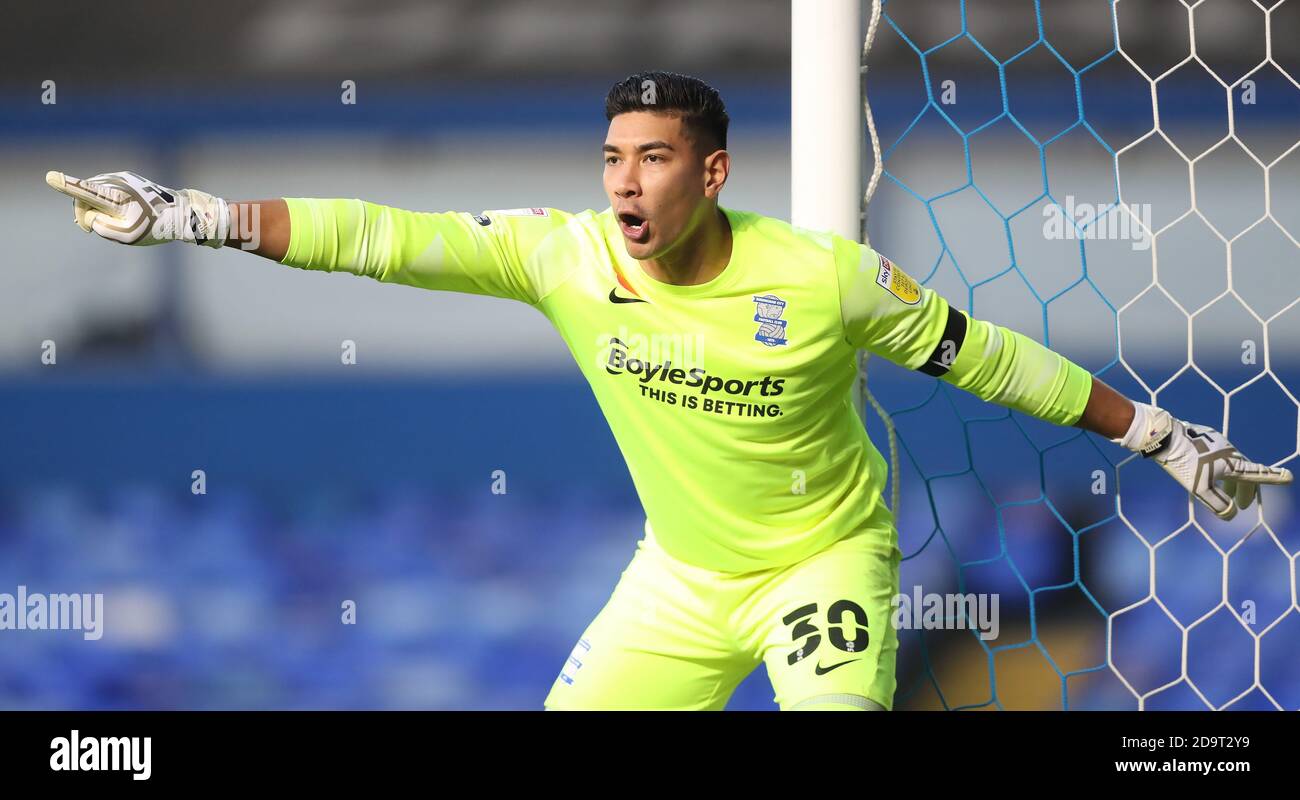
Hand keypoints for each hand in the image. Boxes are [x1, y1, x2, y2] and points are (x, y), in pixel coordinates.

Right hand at [45, 170, 227, 247]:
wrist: (184, 214)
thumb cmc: (157, 227)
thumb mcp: (128, 236)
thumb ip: (102, 228)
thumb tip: (89, 217)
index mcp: (117, 195)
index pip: (87, 191)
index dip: (66, 186)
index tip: (50, 177)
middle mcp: (118, 181)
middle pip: (86, 196)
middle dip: (85, 212)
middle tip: (92, 229)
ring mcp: (123, 178)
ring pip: (97, 194)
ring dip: (100, 209)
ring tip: (121, 222)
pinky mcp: (128, 179)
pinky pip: (108, 192)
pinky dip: (109, 205)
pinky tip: (124, 216)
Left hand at [1118, 403, 1292, 519]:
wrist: (1164, 437)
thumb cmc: (1183, 463)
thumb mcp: (1200, 489)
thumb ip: (1218, 505)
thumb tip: (1231, 515)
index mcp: (1234, 463)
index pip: (1258, 474)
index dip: (1273, 478)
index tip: (1288, 477)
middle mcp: (1230, 450)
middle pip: (1243, 472)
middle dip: (1244, 490)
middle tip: (1242, 505)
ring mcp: (1217, 441)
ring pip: (1229, 463)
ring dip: (1229, 479)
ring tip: (1222, 492)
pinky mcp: (1204, 435)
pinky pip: (1215, 454)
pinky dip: (1216, 467)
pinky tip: (1202, 469)